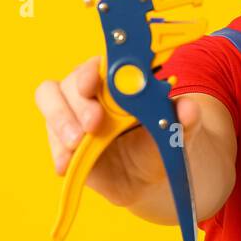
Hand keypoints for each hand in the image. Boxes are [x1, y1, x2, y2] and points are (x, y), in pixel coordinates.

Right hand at [33, 55, 203, 206]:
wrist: (147, 177)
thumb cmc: (159, 142)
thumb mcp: (177, 132)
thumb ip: (184, 120)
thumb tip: (189, 108)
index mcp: (118, 80)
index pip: (98, 63)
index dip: (93, 69)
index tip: (94, 83)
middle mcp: (91, 92)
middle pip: (69, 82)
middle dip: (77, 102)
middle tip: (94, 123)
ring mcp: (72, 116)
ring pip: (51, 103)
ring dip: (61, 122)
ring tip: (77, 144)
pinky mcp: (63, 142)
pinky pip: (52, 141)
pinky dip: (58, 152)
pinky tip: (66, 165)